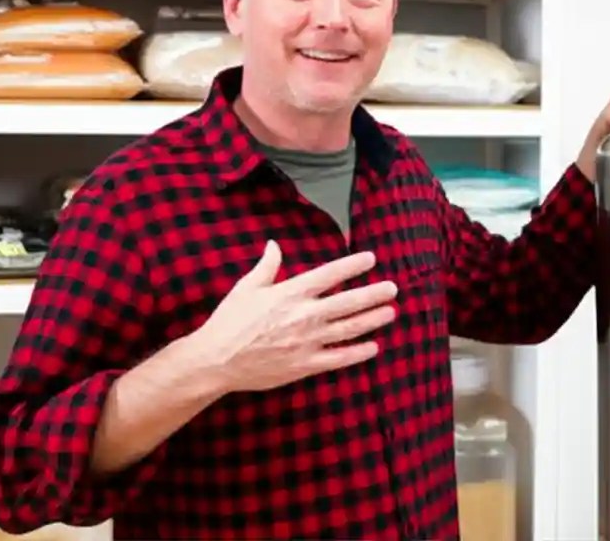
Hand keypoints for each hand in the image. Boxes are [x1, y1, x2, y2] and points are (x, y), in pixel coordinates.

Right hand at [188, 241, 397, 394]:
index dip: (353, 265)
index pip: (330, 274)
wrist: (216, 360)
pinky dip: (358, 353)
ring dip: (372, 320)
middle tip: (393, 288)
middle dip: (374, 294)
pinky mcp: (305, 365)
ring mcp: (307, 342)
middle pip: (348, 302)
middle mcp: (304, 315)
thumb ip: (266, 266)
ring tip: (390, 312)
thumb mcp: (246, 287)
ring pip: (349, 329)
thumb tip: (274, 244)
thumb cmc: (229, 322)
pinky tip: (373, 347)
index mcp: (291, 293)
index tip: (371, 259)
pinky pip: (339, 358)